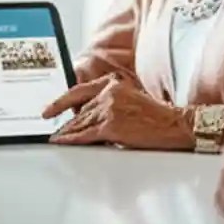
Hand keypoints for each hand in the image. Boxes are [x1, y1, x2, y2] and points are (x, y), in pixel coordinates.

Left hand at [43, 74, 192, 149]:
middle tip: (53, 132)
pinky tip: (63, 142)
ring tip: (57, 140)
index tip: (48, 110)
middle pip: (79, 110)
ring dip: (67, 133)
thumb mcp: (130, 97)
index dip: (61, 102)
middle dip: (66, 124)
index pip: (79, 91)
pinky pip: (85, 134)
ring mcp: (108, 108)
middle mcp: (108, 92)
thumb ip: (109, 102)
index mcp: (112, 82)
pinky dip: (72, 139)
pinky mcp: (111, 125)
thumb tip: (87, 116)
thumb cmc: (157, 115)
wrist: (174, 124)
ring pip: (80, 123)